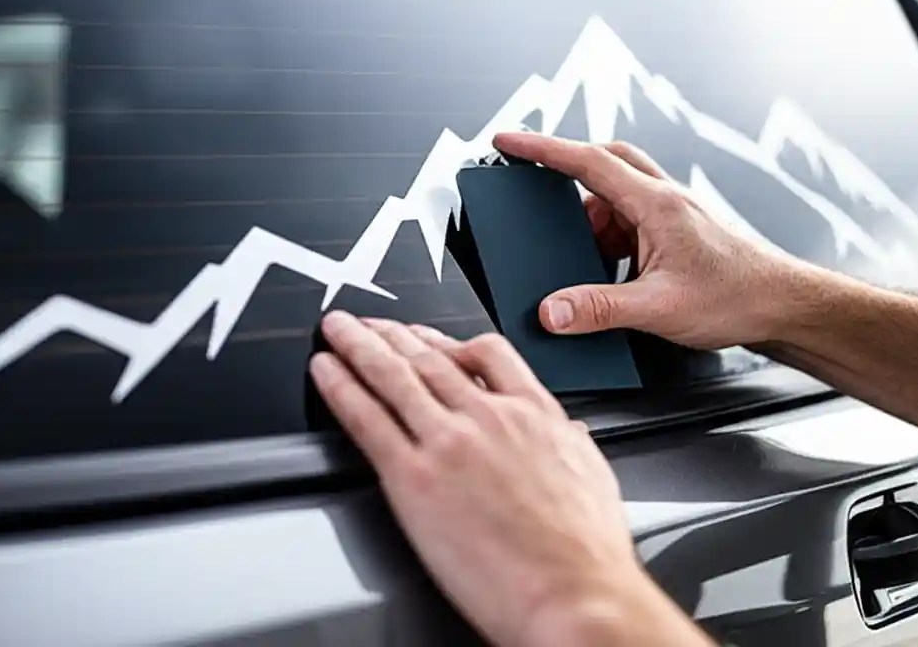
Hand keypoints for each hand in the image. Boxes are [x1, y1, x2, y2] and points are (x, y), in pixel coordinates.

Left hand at [309, 312, 711, 646]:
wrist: (573, 595)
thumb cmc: (587, 554)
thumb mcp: (593, 477)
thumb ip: (571, 444)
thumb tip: (568, 431)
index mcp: (534, 414)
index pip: (486, 353)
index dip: (448, 339)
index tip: (428, 336)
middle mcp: (489, 417)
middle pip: (429, 357)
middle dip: (393, 334)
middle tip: (368, 322)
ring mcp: (448, 442)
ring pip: (393, 375)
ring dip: (357, 344)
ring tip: (336, 329)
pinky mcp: (413, 478)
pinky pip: (365, 419)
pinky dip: (339, 388)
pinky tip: (324, 373)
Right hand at [494, 132, 814, 349]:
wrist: (783, 305)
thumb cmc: (737, 296)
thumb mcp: (658, 309)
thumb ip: (599, 309)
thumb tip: (553, 310)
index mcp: (656, 204)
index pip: (588, 162)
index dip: (541, 149)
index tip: (507, 141)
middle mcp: (663, 199)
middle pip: (602, 163)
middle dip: (563, 174)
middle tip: (532, 192)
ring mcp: (670, 213)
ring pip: (614, 195)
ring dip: (589, 220)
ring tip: (579, 259)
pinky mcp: (674, 232)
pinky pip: (627, 221)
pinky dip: (607, 239)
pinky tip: (608, 273)